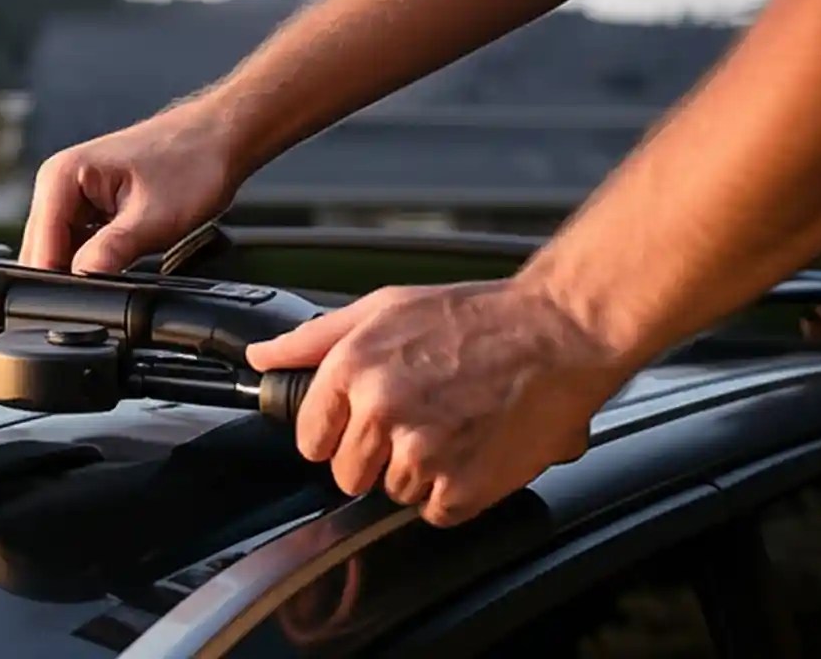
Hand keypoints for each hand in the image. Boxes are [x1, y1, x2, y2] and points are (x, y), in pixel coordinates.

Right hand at [19, 100, 240, 272]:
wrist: (219, 141)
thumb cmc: (192, 162)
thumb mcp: (151, 220)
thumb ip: (109, 254)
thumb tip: (81, 286)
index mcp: (61, 177)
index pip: (39, 249)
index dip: (59, 284)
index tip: (85, 305)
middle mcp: (59, 184)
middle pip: (44, 254)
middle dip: (72, 278)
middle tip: (113, 286)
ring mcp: (74, 197)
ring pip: (63, 254)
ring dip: (87, 269)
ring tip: (128, 261)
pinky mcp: (91, 209)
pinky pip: (82, 247)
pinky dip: (99, 260)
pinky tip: (127, 257)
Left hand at [246, 279, 634, 527]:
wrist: (557, 333)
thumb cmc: (475, 318)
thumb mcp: (385, 308)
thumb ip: (314, 338)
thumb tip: (262, 356)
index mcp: (354, 367)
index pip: (311, 438)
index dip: (338, 434)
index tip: (364, 424)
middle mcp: (382, 410)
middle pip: (347, 474)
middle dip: (377, 456)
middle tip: (419, 419)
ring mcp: (422, 452)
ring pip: (392, 493)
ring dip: (419, 471)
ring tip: (453, 426)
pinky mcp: (461, 487)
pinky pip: (433, 511)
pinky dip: (453, 491)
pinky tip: (472, 449)